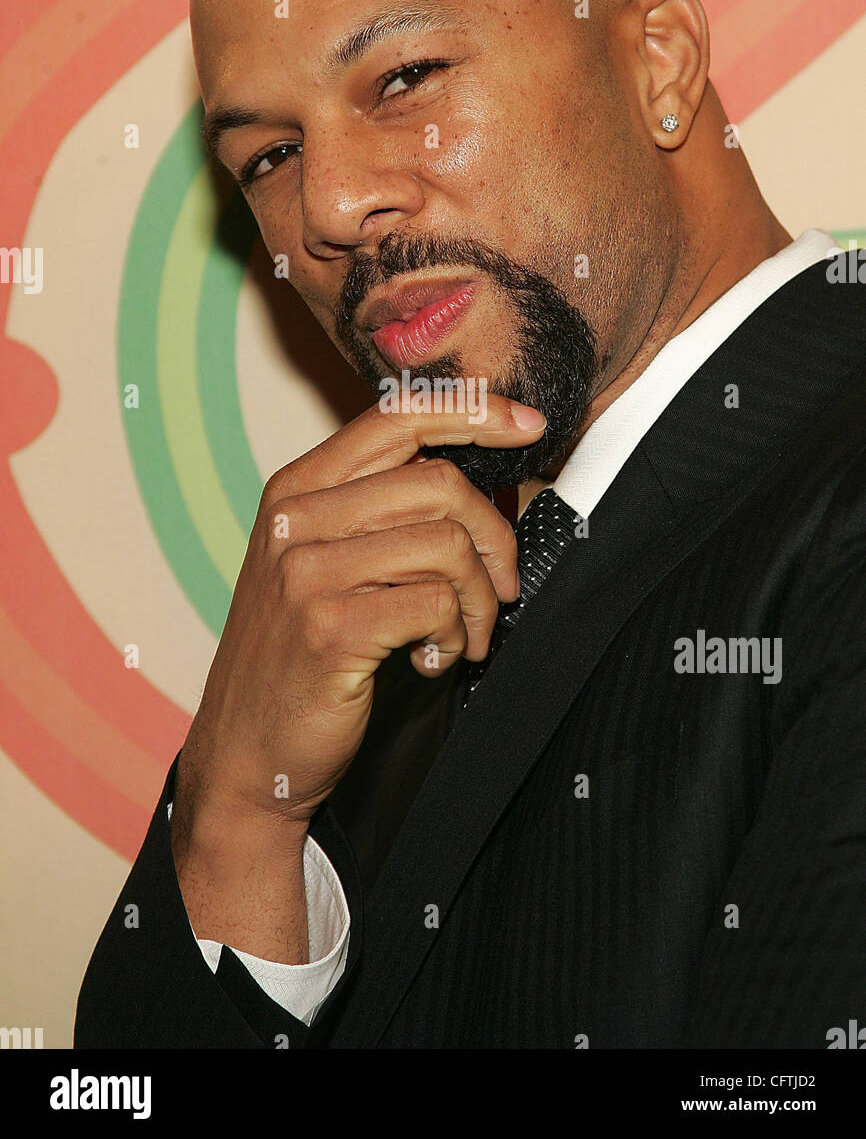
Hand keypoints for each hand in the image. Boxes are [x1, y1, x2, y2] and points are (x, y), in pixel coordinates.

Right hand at [176, 395, 545, 831]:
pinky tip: (432, 659)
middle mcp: (296, 519)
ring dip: (478, 600)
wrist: (247, 755)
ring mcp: (307, 573)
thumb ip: (382, 512)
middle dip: (495, 536)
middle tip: (502, 586)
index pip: (397, 416)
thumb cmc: (299, 657)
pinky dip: (455, 635)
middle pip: (439, 483)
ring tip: (463, 634)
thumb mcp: (323, 562)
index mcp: (296, 489)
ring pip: (448, 546)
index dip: (474, 412)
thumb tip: (484, 473)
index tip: (528, 427)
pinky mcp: (330, 628)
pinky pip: (436, 604)